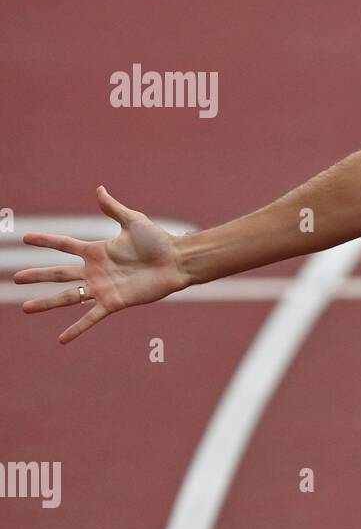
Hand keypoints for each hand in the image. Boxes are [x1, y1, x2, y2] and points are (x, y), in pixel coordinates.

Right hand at [14, 185, 189, 343]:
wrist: (177, 261)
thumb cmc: (158, 240)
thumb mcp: (133, 221)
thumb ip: (112, 208)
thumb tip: (98, 189)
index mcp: (97, 251)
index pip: (64, 245)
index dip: (46, 241)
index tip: (24, 238)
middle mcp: (96, 271)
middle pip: (59, 274)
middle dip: (38, 276)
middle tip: (15, 279)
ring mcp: (103, 288)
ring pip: (68, 297)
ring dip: (47, 303)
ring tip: (26, 308)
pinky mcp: (114, 302)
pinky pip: (91, 317)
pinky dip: (77, 328)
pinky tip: (62, 339)